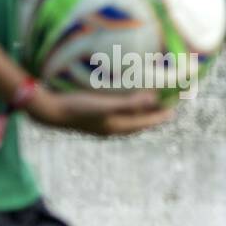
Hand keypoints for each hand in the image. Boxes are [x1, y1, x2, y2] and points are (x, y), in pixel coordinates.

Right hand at [25, 87, 173, 136]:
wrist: (47, 111)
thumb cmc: (76, 107)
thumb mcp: (105, 105)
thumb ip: (130, 103)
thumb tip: (154, 99)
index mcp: (120, 127)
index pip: (150, 122)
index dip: (164, 113)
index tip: (178, 104)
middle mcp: (114, 128)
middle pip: (142, 121)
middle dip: (156, 111)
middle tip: (169, 99)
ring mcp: (104, 125)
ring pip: (130, 118)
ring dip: (142, 109)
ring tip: (152, 97)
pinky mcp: (94, 118)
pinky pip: (118, 113)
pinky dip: (128, 106)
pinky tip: (124, 97)